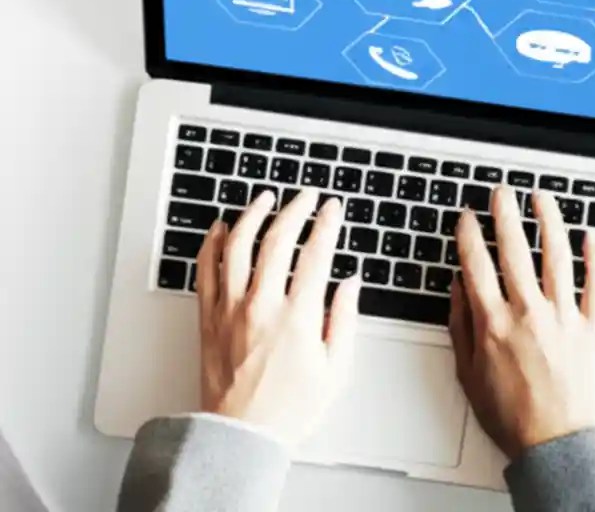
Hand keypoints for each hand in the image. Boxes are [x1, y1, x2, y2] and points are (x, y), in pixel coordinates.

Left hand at [196, 188, 361, 447]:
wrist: (240, 437)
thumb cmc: (288, 410)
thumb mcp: (336, 369)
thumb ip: (345, 319)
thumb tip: (350, 284)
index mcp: (298, 317)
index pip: (316, 254)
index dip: (327, 224)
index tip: (333, 209)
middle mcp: (261, 306)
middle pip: (277, 240)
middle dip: (295, 209)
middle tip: (305, 197)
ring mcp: (230, 310)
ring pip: (238, 246)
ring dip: (253, 215)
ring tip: (264, 199)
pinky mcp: (208, 319)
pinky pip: (206, 270)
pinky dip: (213, 244)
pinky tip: (222, 228)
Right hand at [450, 188, 594, 458]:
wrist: (558, 444)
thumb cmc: (514, 418)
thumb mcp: (469, 376)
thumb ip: (461, 328)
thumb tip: (458, 290)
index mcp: (494, 325)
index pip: (477, 266)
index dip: (469, 236)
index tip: (467, 217)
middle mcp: (529, 313)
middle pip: (514, 250)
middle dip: (506, 215)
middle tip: (502, 192)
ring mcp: (564, 317)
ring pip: (556, 256)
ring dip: (549, 221)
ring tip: (542, 199)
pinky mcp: (593, 327)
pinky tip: (590, 235)